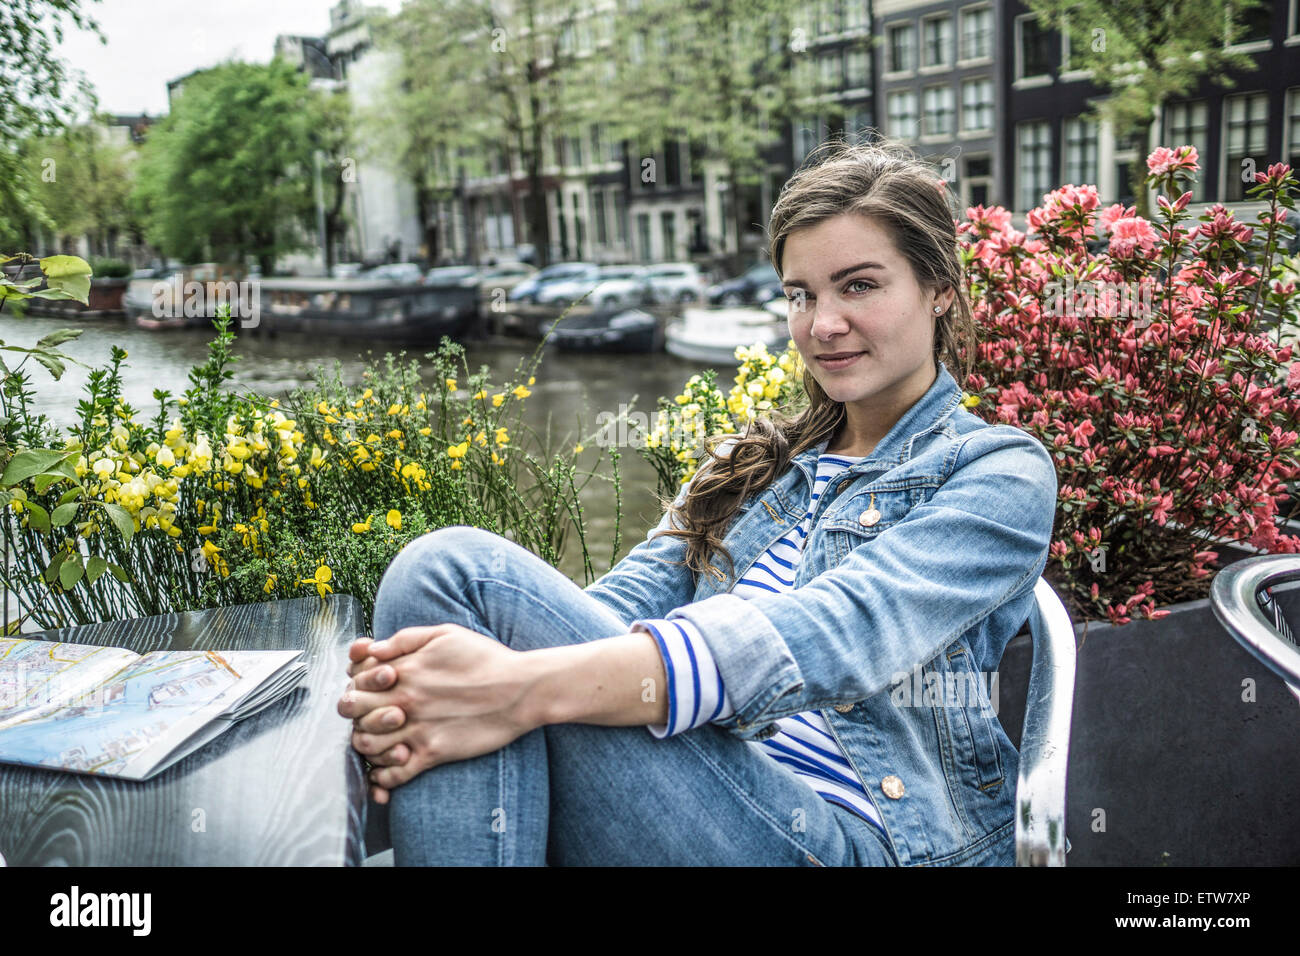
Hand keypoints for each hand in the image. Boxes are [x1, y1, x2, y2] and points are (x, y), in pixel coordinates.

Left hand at [336, 624, 539, 797]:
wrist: (520, 689)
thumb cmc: (485, 658)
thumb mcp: (445, 634)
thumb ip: (404, 639)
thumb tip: (371, 650)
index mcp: (405, 670)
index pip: (356, 679)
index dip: (356, 683)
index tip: (367, 687)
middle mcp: (404, 700)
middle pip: (353, 712)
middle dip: (354, 712)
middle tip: (366, 714)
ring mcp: (416, 729)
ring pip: (366, 745)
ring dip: (365, 743)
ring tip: (378, 739)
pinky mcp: (432, 753)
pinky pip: (394, 774)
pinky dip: (383, 776)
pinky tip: (390, 765)